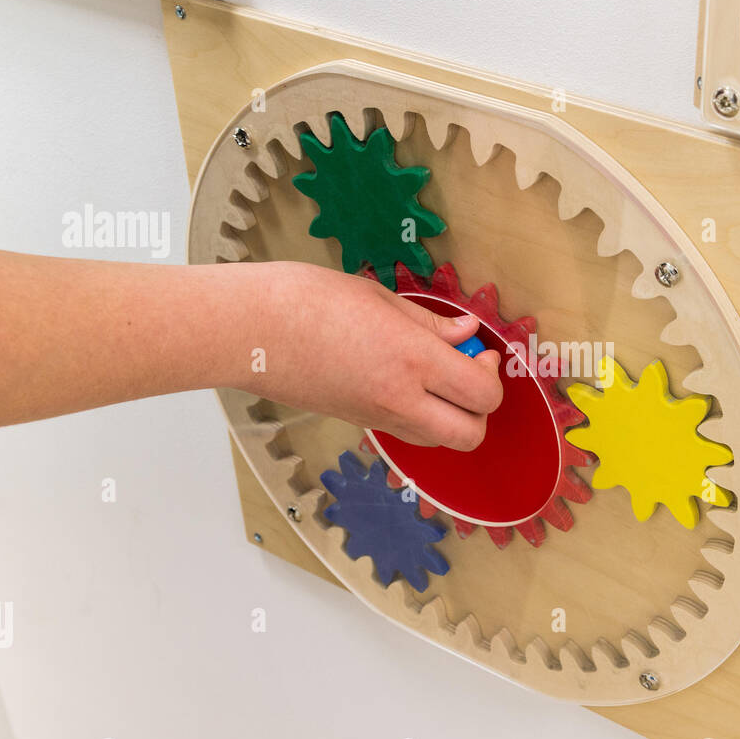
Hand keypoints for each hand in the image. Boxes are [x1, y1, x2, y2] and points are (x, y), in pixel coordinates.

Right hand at [239, 261, 502, 450]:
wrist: (246, 330)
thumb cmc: (305, 299)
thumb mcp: (378, 298)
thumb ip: (430, 324)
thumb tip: (467, 332)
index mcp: (412, 359)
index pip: (482, 394)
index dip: (493, 376)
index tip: (481, 352)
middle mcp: (400, 399)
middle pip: (470, 435)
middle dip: (481, 410)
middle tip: (467, 373)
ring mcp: (377, 418)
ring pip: (439, 440)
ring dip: (452, 417)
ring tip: (435, 377)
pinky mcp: (357, 423)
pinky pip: (407, 433)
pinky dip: (421, 417)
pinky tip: (405, 382)